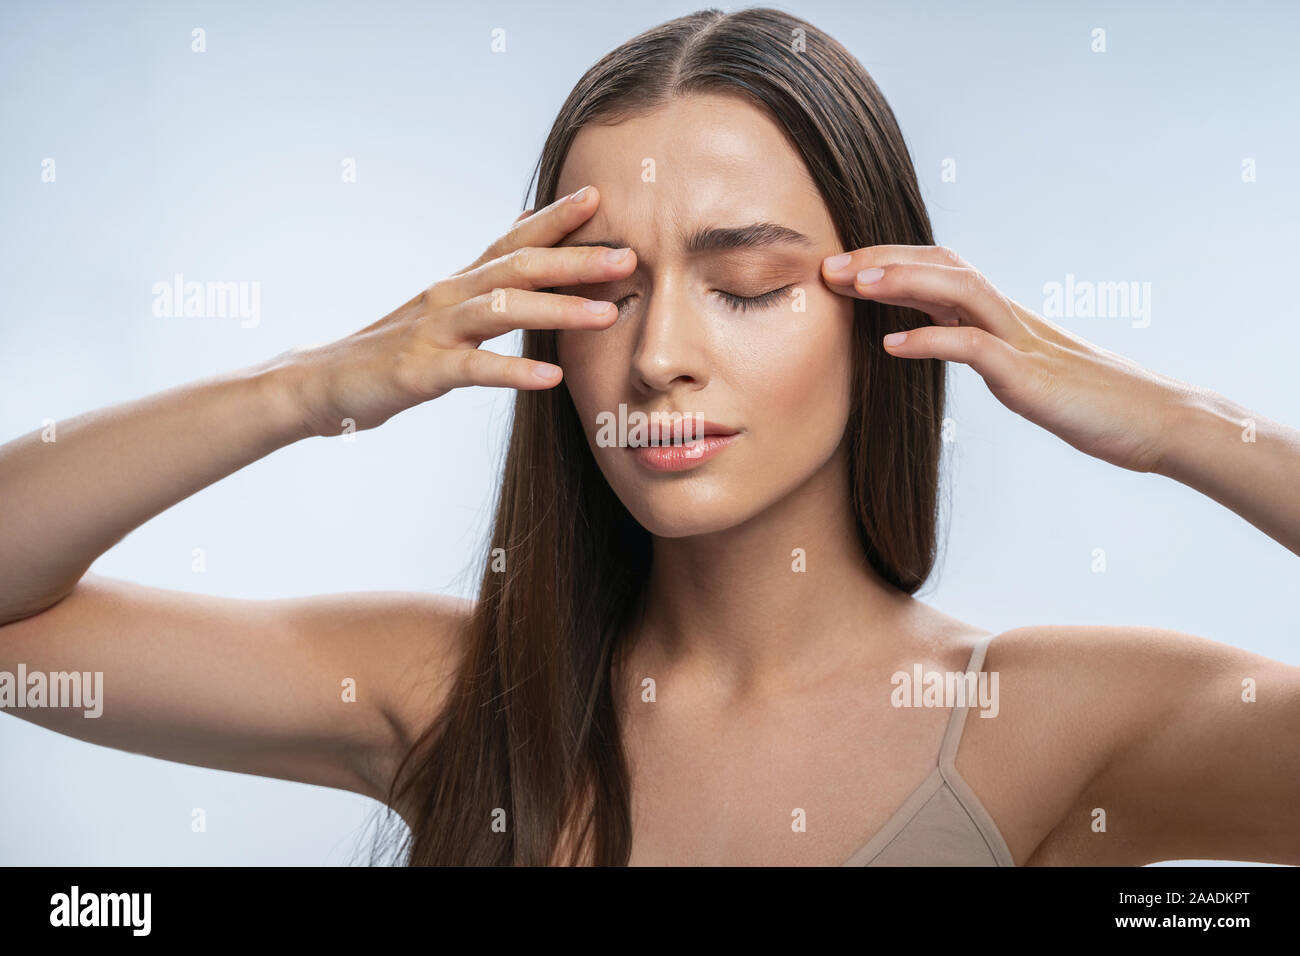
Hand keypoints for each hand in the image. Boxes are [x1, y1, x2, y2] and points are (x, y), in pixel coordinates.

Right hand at [282, 186, 633, 436]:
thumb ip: (486, 279)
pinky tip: (550, 377)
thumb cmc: (393, 349)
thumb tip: (525, 233)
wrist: (324, 383)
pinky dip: (514, 370)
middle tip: (630, 256)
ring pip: (502, 310)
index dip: (556, 219)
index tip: (601, 197)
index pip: (514, 240)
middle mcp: (450, 296)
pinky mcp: (422, 372)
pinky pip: (475, 369)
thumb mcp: (443, 309)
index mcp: (460, 282)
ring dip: (559, 310)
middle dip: (577, 260)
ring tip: (609, 314)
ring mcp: (435, 332)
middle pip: (519, 267)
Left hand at [821, 246, 1196, 472]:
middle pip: (942, 268)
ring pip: (957, 293)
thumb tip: (942, 341)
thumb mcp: (1023, 372)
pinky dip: (931, 342)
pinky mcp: (1031, 380)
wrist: (1155, 423)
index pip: (942, 272)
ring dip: (902, 284)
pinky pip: (976, 350)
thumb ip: (985, 350)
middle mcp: (1010, 320)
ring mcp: (1022, 344)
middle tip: (828, 266)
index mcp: (1005, 318)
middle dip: (882, 262)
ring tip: (853, 285)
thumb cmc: (1091, 404)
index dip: (891, 264)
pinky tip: (892, 346)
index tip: (843, 269)